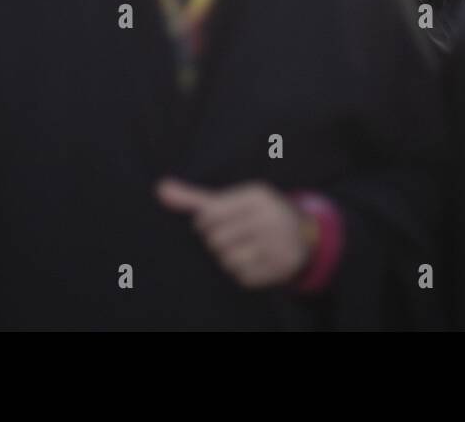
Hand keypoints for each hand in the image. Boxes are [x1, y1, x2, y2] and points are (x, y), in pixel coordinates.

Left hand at [157, 179, 310, 288]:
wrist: (305, 234)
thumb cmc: (257, 214)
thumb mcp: (231, 200)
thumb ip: (195, 198)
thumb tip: (159, 189)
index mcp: (256, 195)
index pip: (209, 215)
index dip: (205, 224)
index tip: (215, 223)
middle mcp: (268, 216)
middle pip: (216, 240)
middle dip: (218, 243)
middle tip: (233, 237)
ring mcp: (277, 241)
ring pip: (228, 260)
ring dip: (229, 259)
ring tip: (245, 248)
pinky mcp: (281, 265)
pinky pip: (243, 277)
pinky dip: (243, 272)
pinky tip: (255, 260)